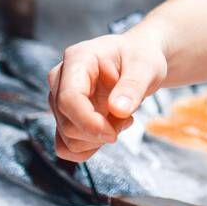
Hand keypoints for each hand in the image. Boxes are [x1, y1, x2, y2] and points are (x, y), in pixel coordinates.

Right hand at [47, 31, 167, 162]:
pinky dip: (90, 147)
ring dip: (98, 140)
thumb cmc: (140, 58)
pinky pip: (66, 147)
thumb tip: (118, 110)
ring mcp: (60, 100)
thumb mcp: (147, 66)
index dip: (88, 122)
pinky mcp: (64, 117)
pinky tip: (109, 129)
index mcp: (78, 59)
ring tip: (122, 119)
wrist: (137, 63)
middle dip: (100, 132)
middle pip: (67, 123)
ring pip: (67, 140)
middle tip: (128, 118)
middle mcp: (61, 79)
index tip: (113, 133)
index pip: (68, 98)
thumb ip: (133, 86)